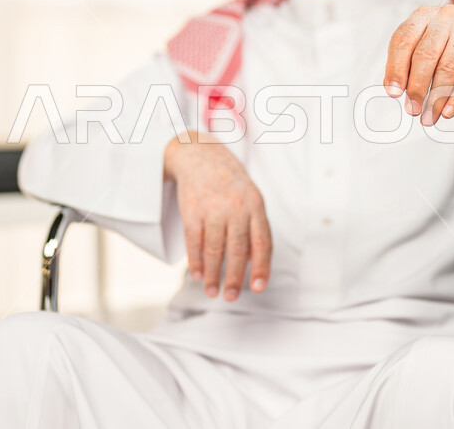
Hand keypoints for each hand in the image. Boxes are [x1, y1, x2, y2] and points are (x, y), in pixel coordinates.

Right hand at [164, 133, 270, 301]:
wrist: (201, 155)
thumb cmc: (230, 183)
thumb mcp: (250, 198)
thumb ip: (254, 228)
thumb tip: (253, 263)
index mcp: (255, 206)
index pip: (262, 242)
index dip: (261, 267)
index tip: (258, 288)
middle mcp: (236, 208)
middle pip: (237, 250)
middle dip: (234, 278)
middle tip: (231, 297)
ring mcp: (213, 209)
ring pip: (214, 249)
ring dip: (213, 275)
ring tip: (212, 292)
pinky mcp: (191, 211)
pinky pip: (193, 242)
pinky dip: (195, 261)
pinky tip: (197, 275)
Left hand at [384, 3, 453, 126]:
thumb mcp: (429, 41)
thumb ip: (409, 60)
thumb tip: (394, 87)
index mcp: (424, 15)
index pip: (403, 41)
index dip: (396, 69)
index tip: (394, 91)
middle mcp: (445, 17)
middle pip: (425, 55)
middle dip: (416, 88)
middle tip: (413, 108)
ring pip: (447, 68)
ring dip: (436, 98)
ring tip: (430, 115)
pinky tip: (449, 110)